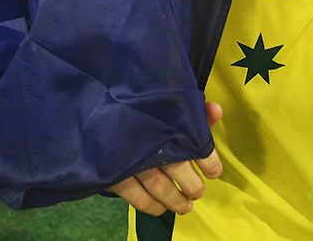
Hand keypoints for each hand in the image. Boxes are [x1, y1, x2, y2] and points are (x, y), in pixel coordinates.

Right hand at [110, 102, 222, 216]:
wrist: (95, 107)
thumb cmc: (137, 108)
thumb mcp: (167, 105)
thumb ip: (192, 111)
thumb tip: (217, 111)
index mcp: (164, 120)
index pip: (193, 142)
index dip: (207, 160)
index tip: (214, 172)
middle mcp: (149, 140)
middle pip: (177, 166)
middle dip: (192, 185)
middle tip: (197, 192)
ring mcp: (130, 158)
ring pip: (158, 185)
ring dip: (175, 200)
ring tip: (185, 206)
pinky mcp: (113, 171)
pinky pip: (134, 195)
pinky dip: (150, 205)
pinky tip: (160, 208)